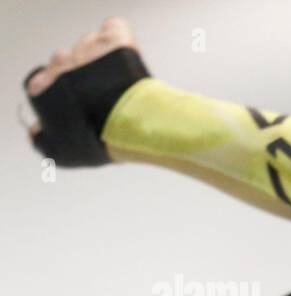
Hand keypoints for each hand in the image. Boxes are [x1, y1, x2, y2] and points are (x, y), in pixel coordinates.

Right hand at [24, 17, 138, 139]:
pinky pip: (113, 29)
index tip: (80, 105)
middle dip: (83, 77)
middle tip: (103, 97)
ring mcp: (87, 49)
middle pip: (66, 62)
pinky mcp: (113, 39)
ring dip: (101, 59)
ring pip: (90, 46)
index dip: (63, 93)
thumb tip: (37, 133)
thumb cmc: (101, 139)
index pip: (44, 82)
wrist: (134, 124)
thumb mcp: (65, 151)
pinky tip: (126, 58)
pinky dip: (118, 39)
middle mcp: (61, 63)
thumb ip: (46, 139)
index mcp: (43, 86)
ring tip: (119, 83)